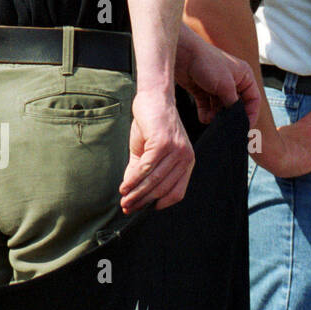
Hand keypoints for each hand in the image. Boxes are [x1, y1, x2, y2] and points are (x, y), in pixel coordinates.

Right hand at [120, 89, 194, 212]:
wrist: (153, 99)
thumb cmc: (151, 125)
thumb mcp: (147, 153)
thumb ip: (141, 173)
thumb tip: (130, 195)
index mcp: (187, 162)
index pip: (176, 193)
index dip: (157, 204)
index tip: (141, 210)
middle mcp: (185, 157)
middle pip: (162, 189)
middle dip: (142, 201)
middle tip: (126, 207)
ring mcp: (176, 150)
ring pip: (154, 180)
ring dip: (136, 193)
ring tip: (123, 200)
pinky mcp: (163, 143)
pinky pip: (146, 168)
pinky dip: (133, 180)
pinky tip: (124, 186)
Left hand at [175, 26, 261, 125]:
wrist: (183, 53)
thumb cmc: (208, 63)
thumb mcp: (225, 85)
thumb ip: (233, 104)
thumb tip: (236, 120)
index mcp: (244, 76)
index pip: (253, 99)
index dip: (251, 113)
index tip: (245, 127)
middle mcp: (232, 82)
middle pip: (236, 105)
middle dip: (230, 115)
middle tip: (225, 125)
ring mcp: (217, 86)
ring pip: (221, 107)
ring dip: (216, 116)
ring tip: (211, 120)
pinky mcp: (203, 90)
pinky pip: (208, 106)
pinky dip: (206, 113)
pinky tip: (204, 117)